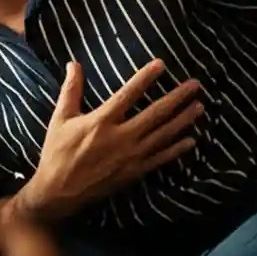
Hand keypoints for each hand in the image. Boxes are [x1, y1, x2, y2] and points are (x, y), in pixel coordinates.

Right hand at [19, 61, 201, 221]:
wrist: (59, 191)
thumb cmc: (57, 152)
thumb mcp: (60, 118)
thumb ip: (71, 90)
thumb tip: (73, 64)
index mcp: (101, 121)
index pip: (128, 94)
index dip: (145, 78)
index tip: (161, 64)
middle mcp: (120, 137)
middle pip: (155, 113)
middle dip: (177, 98)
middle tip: (195, 85)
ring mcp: (131, 156)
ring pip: (163, 134)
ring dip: (183, 120)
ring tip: (199, 107)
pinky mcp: (135, 172)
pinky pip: (161, 158)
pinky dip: (177, 149)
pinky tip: (191, 140)